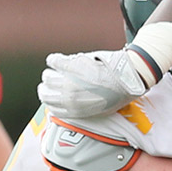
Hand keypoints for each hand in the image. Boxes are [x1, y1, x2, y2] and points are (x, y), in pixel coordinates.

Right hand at [36, 48, 161, 118]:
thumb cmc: (117, 95)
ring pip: (47, 77)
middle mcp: (69, 98)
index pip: (51, 107)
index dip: (50, 100)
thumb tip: (71, 105)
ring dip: (49, 74)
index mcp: (76, 110)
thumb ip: (83, 108)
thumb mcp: (100, 110)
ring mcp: (69, 81)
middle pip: (45, 93)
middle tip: (49, 82)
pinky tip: (56, 60)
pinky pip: (53, 61)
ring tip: (55, 71)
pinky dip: (53, 60)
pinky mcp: (72, 65)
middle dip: (46, 88)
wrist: (126, 80)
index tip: (51, 95)